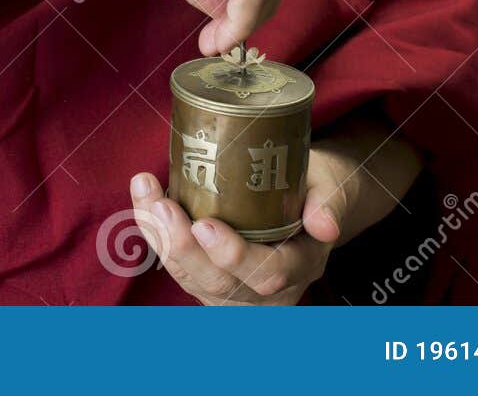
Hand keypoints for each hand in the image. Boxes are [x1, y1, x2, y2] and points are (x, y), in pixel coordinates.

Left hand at [127, 146, 353, 304]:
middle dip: (184, 248)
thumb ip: (328, 202)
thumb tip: (324, 225)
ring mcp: (236, 292)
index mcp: (300, 267)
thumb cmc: (317, 185)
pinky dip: (156, 235)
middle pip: (220, 284)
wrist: (307, 195)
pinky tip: (144, 200)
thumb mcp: (332, 185)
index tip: (205, 225)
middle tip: (163, 207)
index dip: (233, 256)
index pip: (266, 274)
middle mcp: (268, 291)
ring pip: (191, 279)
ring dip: (161, 239)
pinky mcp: (210, 281)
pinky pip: (179, 267)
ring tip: (146, 195)